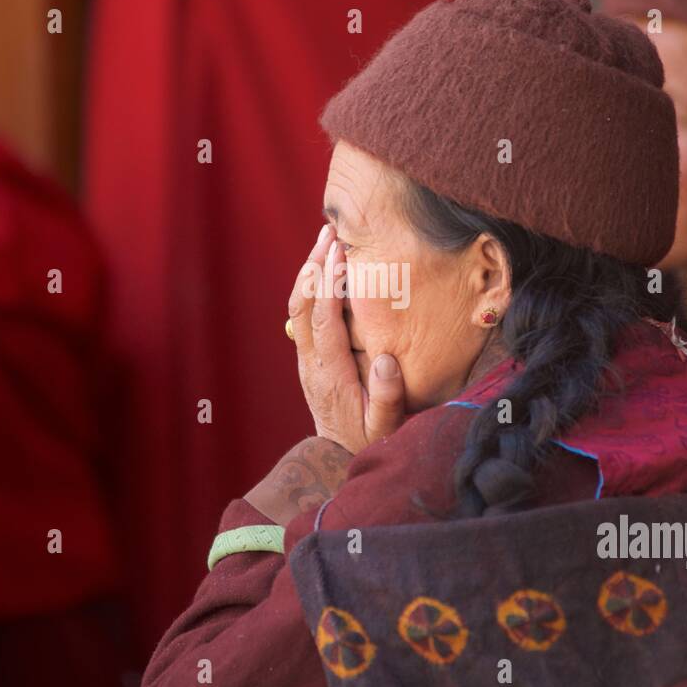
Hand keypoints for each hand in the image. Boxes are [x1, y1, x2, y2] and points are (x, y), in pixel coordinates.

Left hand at [287, 227, 406, 453]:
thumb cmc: (367, 438)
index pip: (325, 321)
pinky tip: (324, 266)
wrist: (336, 455)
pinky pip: (303, 313)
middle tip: (329, 232)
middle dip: (314, 266)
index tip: (340, 255)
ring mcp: (305, 357)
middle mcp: (311, 361)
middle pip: (303, 305)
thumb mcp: (385, 426)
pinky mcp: (307, 355)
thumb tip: (386, 361)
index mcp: (330, 373)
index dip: (329, 287)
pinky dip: (311, 285)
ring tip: (325, 238)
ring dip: (309, 271)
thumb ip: (388, 397)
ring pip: (298, 306)